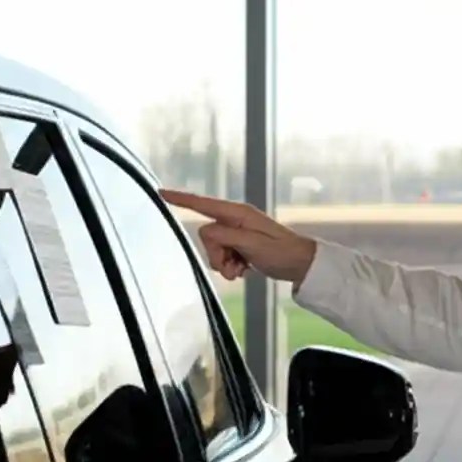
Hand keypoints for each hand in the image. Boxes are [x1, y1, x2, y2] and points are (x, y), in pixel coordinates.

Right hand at [159, 189, 317, 284]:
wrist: (300, 264)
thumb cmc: (281, 251)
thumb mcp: (251, 244)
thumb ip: (224, 236)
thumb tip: (206, 233)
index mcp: (237, 213)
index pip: (202, 204)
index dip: (180, 199)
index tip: (161, 192)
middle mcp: (235, 219)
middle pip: (207, 236)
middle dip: (216, 255)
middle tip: (234, 265)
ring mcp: (237, 232)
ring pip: (213, 249)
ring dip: (224, 264)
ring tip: (243, 268)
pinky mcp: (239, 245)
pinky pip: (222, 256)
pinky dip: (230, 267)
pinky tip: (245, 269)